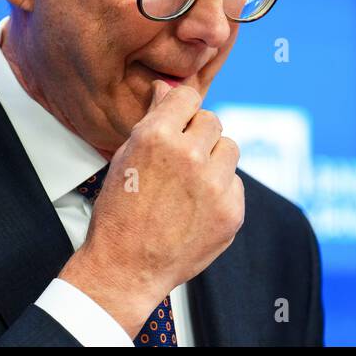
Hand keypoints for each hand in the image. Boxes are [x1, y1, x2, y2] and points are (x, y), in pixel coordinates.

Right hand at [58, 81, 243, 337]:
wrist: (126, 266)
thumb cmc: (119, 211)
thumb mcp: (125, 157)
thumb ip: (153, 120)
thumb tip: (168, 89)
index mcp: (157, 137)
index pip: (188, 97)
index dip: (182, 109)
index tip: (179, 120)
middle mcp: (189, 156)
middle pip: (212, 121)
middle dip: (198, 135)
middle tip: (181, 159)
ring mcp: (214, 186)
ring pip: (229, 148)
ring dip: (214, 160)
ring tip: (190, 183)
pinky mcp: (231, 211)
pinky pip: (235, 183)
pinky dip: (221, 190)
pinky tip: (197, 207)